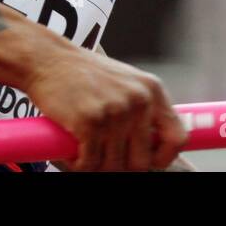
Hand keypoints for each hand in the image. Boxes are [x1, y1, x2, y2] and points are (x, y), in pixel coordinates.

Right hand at [22, 44, 187, 170]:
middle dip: (120, 166)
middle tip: (102, 156)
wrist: (47, 58)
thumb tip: (156, 147)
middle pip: (141, 162)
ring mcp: (115, 111)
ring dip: (95, 166)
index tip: (147, 161)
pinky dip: (77, 166)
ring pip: (113, 167)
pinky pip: (89, 165)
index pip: (177, 137)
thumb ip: (142, 108)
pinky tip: (70, 154)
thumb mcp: (125, 83)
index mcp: (152, 90)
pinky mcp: (90, 121)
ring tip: (82, 152)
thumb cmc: (83, 74)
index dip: (163, 158)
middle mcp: (139, 100)